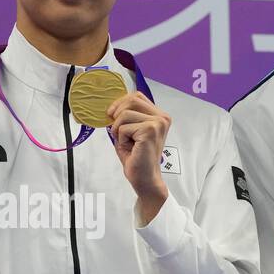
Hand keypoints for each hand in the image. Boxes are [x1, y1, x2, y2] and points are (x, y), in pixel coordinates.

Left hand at [107, 92, 171, 223]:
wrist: (144, 178)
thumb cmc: (136, 157)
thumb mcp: (129, 131)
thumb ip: (125, 116)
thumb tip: (111, 106)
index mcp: (160, 115)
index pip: (136, 96)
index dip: (120, 103)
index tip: (112, 114)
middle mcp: (162, 117)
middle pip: (131, 100)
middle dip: (117, 115)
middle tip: (116, 131)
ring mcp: (157, 123)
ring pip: (124, 114)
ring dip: (119, 130)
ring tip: (127, 143)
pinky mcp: (150, 131)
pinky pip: (123, 127)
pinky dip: (121, 139)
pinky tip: (130, 148)